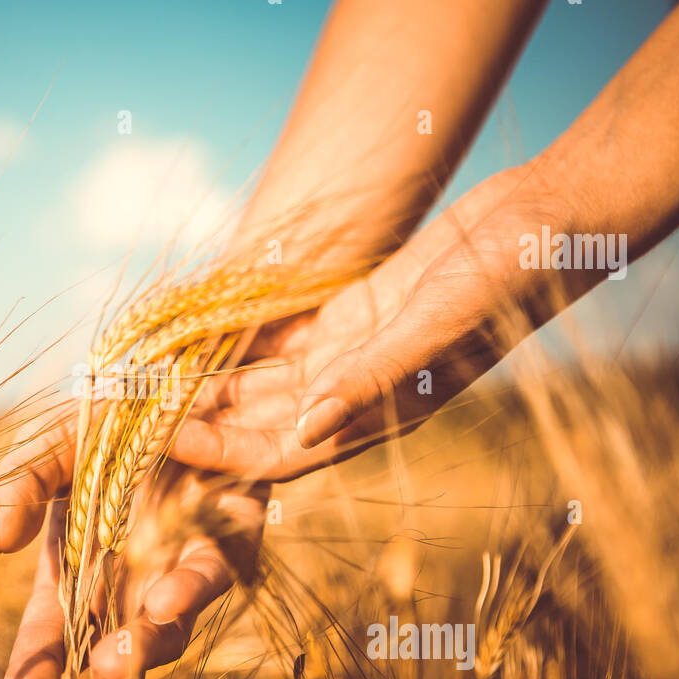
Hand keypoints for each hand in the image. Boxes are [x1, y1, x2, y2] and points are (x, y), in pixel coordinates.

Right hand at [0, 415, 266, 678]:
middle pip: (112, 645)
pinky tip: (161, 604)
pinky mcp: (234, 531)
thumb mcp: (50, 441)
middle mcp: (136, 572)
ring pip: (170, 621)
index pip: (54, 633)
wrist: (183, 364)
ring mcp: (184, 556)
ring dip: (142, 646)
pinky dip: (187, 588)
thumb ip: (21, 483)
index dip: (37, 674)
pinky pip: (216, 567)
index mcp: (82, 564)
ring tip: (113, 664)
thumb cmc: (109, 410)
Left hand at [171, 166, 593, 481]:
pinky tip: (194, 333)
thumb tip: (311, 429)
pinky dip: (240, 339)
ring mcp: (354, 354)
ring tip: (149, 377)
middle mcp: (360, 394)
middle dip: (201, 423)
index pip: (283, 452)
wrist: (544, 225)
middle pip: (261, 424)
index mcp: (380, 415)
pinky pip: (283, 338)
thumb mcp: (436, 330)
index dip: (221, 454)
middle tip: (135, 411)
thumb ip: (374, 378)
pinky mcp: (353, 314)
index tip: (162, 440)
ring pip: (266, 383)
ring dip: (212, 384)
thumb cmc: (504, 284)